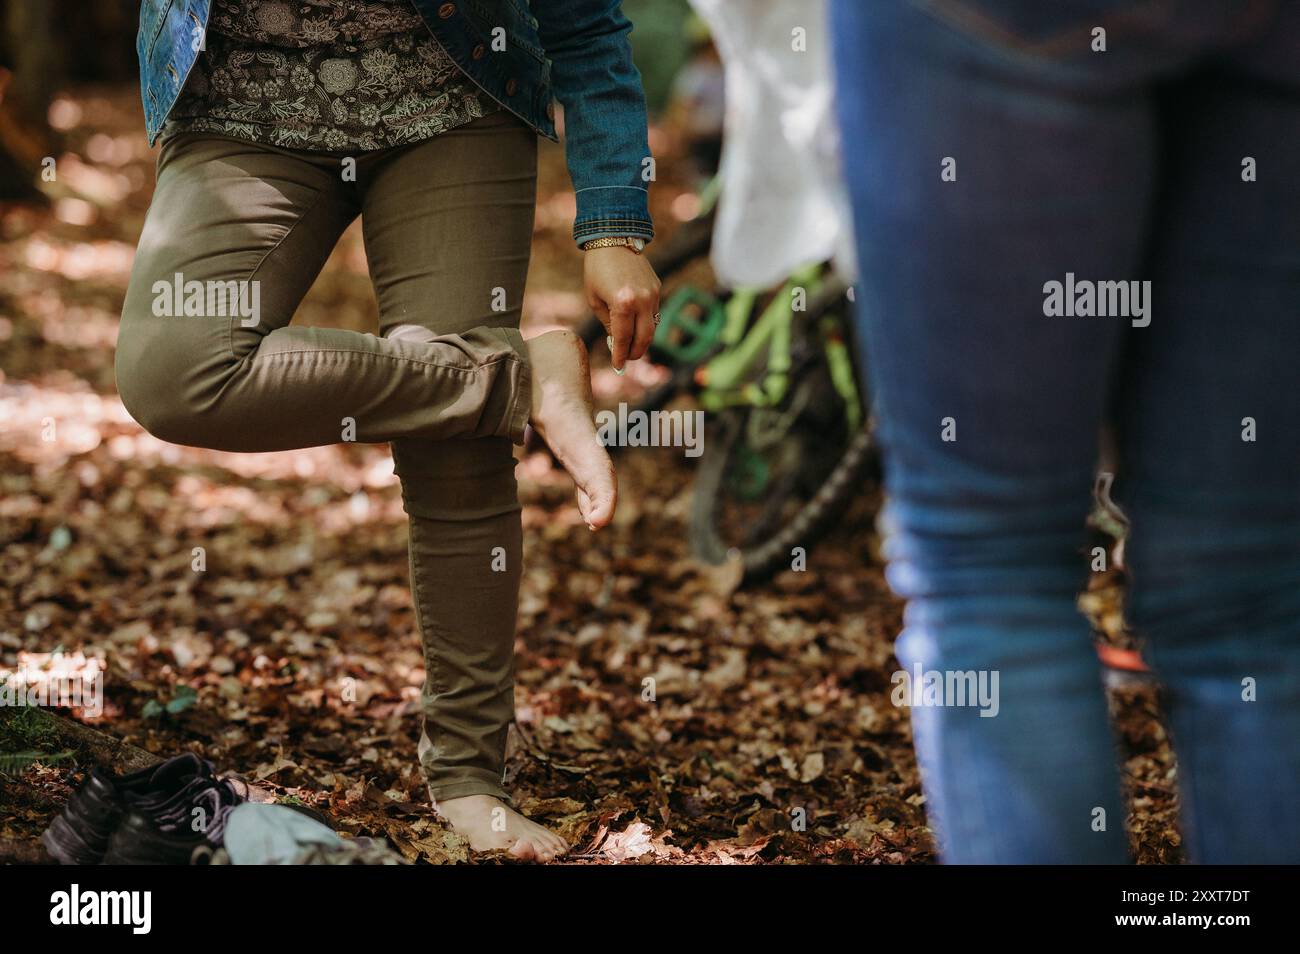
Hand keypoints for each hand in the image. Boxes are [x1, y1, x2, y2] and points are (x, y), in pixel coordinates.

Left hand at [583, 245, 660, 370]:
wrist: (614, 239)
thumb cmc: (597, 269)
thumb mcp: (595, 299)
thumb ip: (608, 323)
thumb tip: (618, 341)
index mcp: (622, 303)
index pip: (623, 338)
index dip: (620, 355)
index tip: (618, 366)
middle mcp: (642, 300)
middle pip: (644, 338)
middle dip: (635, 352)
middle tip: (626, 358)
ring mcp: (653, 294)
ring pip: (652, 327)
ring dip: (642, 340)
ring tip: (631, 346)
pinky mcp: (657, 289)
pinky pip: (653, 313)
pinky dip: (645, 324)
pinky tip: (636, 326)